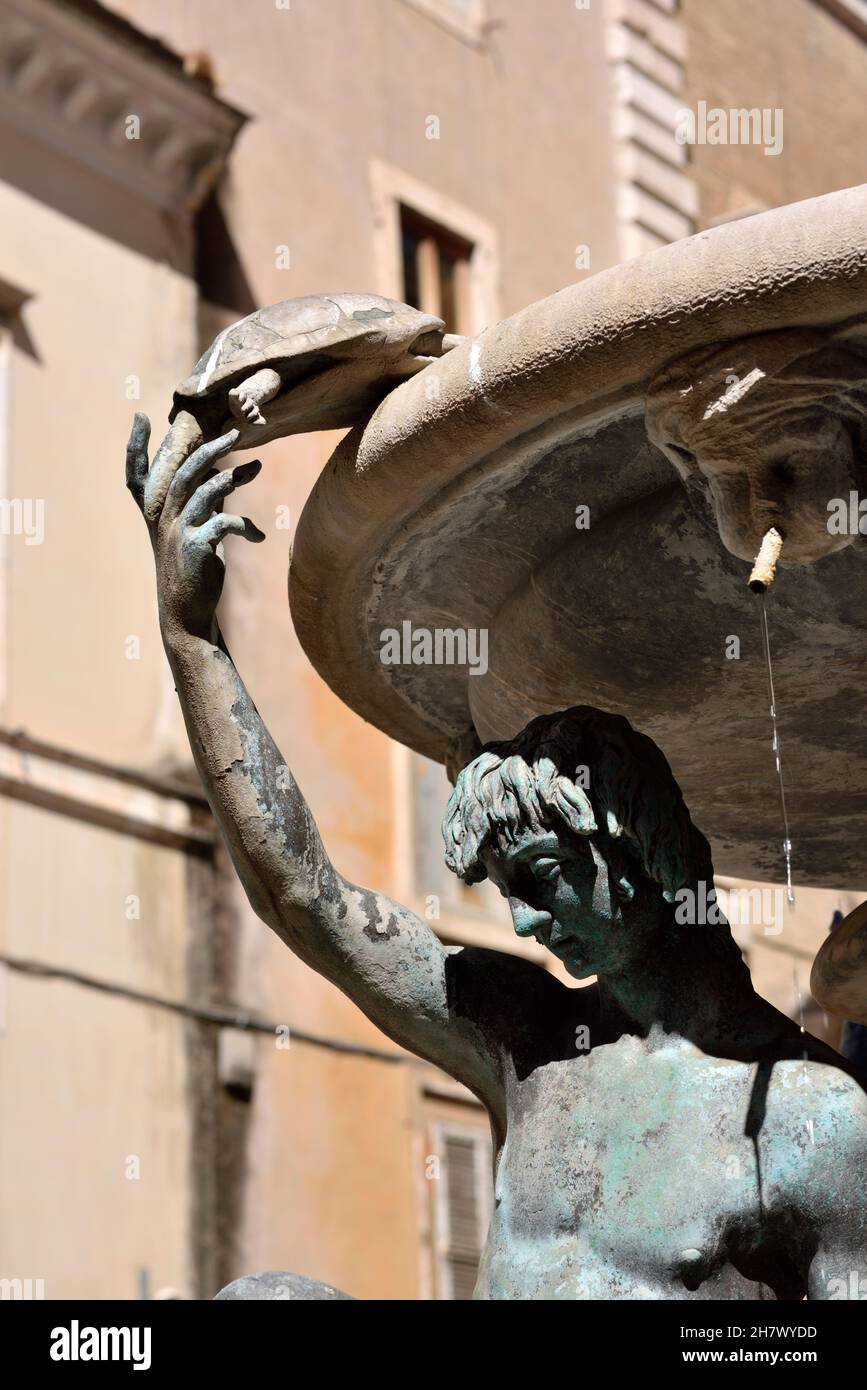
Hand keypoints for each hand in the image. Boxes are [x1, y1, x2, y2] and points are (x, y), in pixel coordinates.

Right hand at [125, 412, 264, 642]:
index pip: (137, 476)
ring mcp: (178, 532)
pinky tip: (261, 537)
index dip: (135, 447)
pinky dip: (248, 526)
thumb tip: (237, 473)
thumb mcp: (197, 532)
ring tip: (258, 467)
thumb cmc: (194, 571)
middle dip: (210, 449)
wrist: (188, 615)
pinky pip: (226, 523)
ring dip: (233, 476)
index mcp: (156, 515)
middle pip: (183, 472)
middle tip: (235, 435)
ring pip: (205, 490)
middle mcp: (162, 520)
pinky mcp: (197, 547)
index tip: (139, 416)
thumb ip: (209, 502)